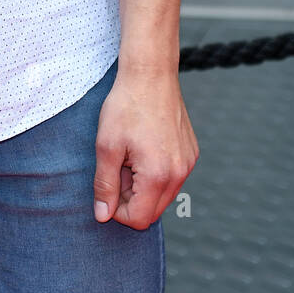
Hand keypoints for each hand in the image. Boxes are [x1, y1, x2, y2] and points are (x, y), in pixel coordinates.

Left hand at [92, 69, 198, 229]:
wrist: (151, 74)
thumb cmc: (126, 106)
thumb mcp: (106, 146)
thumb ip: (105, 185)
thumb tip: (102, 215)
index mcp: (158, 176)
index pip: (139, 219)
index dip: (117, 210)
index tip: (107, 185)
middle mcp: (179, 174)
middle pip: (153, 211)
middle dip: (131, 198)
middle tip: (117, 167)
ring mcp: (188, 163)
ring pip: (163, 195)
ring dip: (143, 186)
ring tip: (129, 156)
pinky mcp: (191, 152)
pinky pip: (172, 177)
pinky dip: (155, 172)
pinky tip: (143, 147)